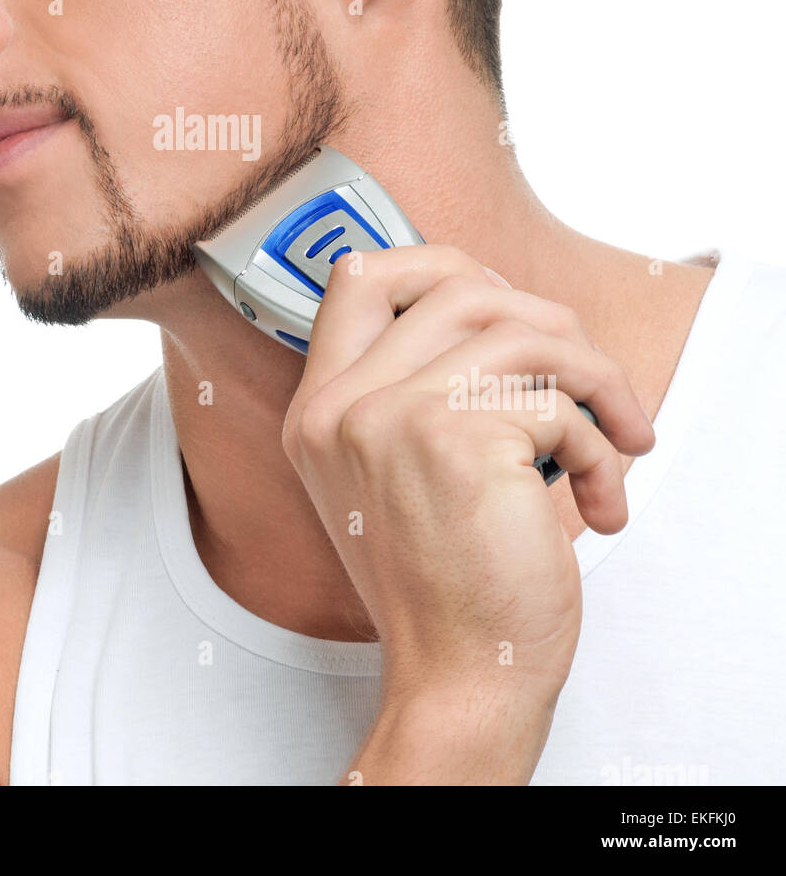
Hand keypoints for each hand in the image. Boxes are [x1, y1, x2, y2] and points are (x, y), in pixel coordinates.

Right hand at [283, 245, 654, 730]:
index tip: (503, 306)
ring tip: (619, 438)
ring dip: (596, 379)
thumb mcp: (396, 472)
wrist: (460, 676)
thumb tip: (500, 303)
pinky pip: (558, 405)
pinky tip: (600, 502)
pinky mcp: (455, 441)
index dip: (440, 266)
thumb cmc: (448, 579)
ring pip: (521, 332)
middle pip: (460, 286)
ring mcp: (390, 417)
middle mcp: (342, 406)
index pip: (359, 275)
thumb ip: (414, 387)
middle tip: (588, 379)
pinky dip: (604, 452)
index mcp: (321, 408)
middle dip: (549, 319)